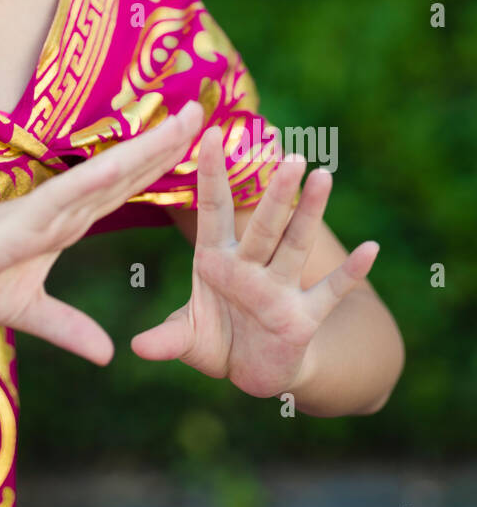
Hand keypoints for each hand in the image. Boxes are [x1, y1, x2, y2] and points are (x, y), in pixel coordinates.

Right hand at [0, 101, 205, 365]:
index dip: (159, 167)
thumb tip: (106, 354)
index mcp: (67, 223)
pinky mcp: (24, 221)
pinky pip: (67, 197)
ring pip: (107, 174)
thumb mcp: (26, 313)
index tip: (194, 144)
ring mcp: (46, 210)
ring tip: (183, 121)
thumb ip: (67, 327)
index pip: (124, 190)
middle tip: (202, 111)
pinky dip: (96, 180)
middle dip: (166, 144)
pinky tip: (126, 163)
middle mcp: (64, 209)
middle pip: (126, 172)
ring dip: (147, 148)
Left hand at [130, 125, 380, 396]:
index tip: (208, 133)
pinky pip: (330, 291)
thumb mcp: (187, 340)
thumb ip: (166, 339)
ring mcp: (279, 289)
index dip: (210, 174)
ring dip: (309, 213)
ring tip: (323, 175)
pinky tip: (370, 248)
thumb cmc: (218, 342)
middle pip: (263, 224)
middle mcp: (249, 266)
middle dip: (276, 192)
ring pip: (295, 244)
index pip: (213, 210)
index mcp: (216, 260)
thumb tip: (136, 346)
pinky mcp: (303, 316)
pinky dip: (351, 273)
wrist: (252, 373)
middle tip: (290, 155)